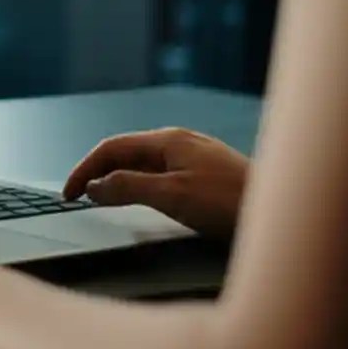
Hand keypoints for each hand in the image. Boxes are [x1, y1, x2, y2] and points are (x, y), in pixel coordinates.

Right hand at [63, 127, 248, 238]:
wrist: (280, 208)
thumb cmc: (229, 201)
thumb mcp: (172, 195)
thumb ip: (129, 187)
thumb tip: (95, 186)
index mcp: (167, 140)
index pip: (111, 148)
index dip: (84, 169)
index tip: (68, 193)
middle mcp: (178, 141)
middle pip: (125, 152)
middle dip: (98, 172)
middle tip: (79, 197)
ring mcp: (193, 155)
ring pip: (143, 162)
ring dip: (118, 178)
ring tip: (103, 199)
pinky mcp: (204, 171)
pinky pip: (159, 171)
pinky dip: (139, 183)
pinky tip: (140, 198)